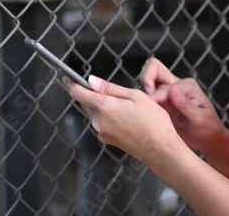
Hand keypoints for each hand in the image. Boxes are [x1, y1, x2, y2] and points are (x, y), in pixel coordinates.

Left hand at [63, 74, 184, 166]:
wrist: (160, 149)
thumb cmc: (152, 120)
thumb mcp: (135, 96)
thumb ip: (111, 88)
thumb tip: (91, 81)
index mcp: (103, 106)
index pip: (78, 93)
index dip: (71, 84)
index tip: (67, 79)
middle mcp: (98, 121)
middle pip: (86, 103)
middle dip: (93, 95)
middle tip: (112, 92)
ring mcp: (101, 132)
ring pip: (95, 114)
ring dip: (102, 107)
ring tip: (125, 107)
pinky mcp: (107, 141)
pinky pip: (102, 124)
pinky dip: (108, 118)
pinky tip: (125, 118)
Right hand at [139, 56, 227, 153]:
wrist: (208, 140)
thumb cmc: (208, 130)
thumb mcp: (200, 119)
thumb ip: (185, 105)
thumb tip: (171, 91)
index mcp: (187, 86)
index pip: (165, 85)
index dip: (156, 95)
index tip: (152, 109)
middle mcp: (175, 85)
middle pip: (154, 68)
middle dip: (145, 80)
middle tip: (142, 100)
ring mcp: (166, 93)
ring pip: (147, 81)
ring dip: (142, 92)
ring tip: (142, 109)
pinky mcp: (160, 102)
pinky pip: (146, 95)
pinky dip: (141, 100)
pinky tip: (144, 114)